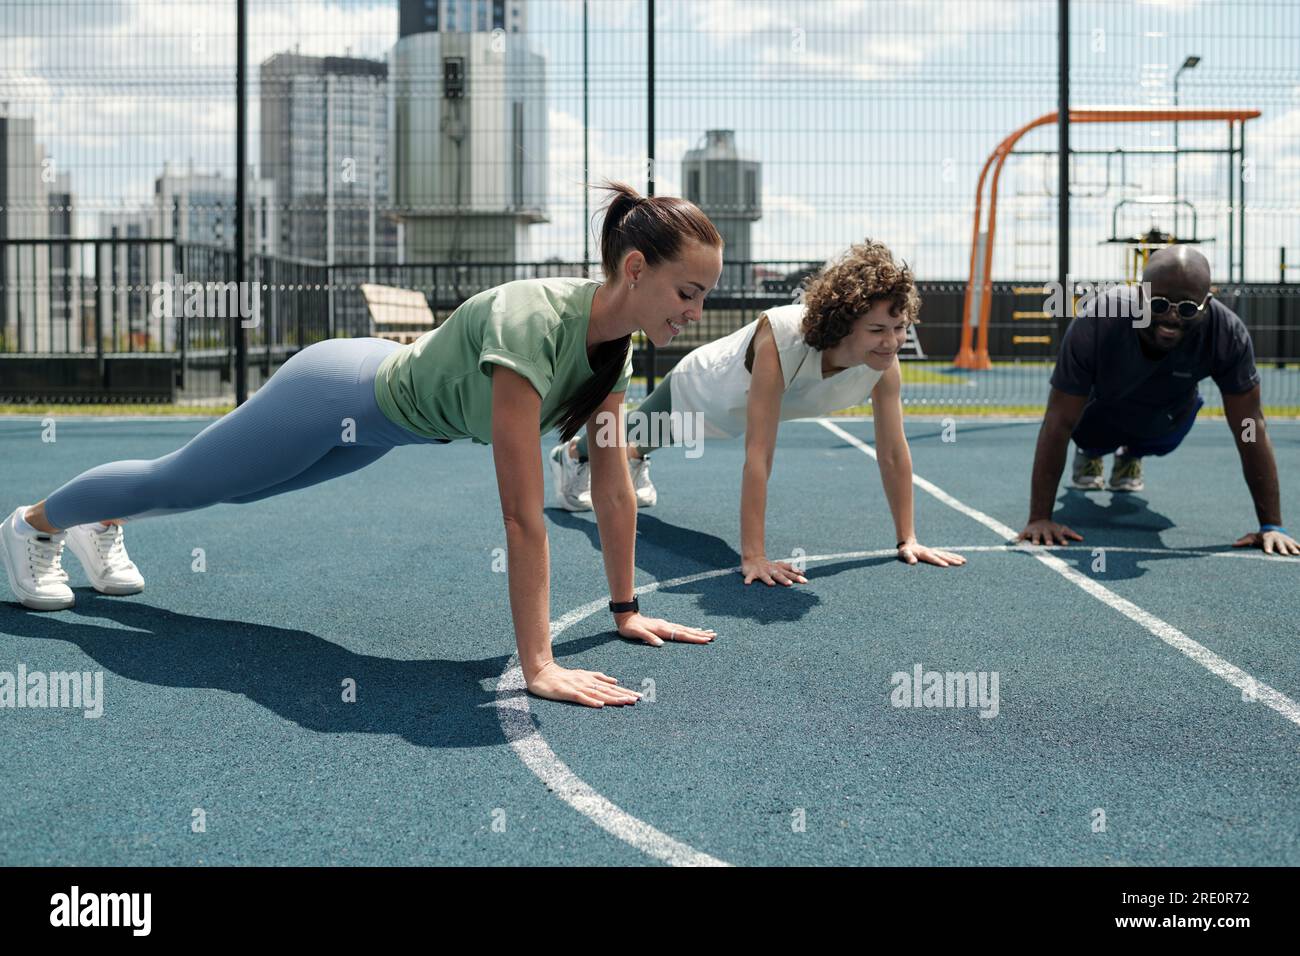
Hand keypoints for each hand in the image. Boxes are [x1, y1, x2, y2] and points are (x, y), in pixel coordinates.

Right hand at [525, 660, 642, 707]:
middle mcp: (587, 682)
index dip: (625, 691)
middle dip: (623, 695)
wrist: (542, 674)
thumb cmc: (563, 677)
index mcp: (591, 679)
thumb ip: (598, 677)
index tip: (639, 696)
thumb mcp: (583, 675)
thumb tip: (615, 681)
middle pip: (608, 691)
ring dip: (612, 698)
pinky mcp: (567, 692)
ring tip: (625, 702)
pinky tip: (600, 705)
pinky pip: (581, 698)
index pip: (612, 687)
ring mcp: (578, 687)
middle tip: (637, 700)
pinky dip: (591, 701)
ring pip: (598, 694)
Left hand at [616, 612, 716, 646]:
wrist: (626, 617)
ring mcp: (666, 625)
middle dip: (701, 635)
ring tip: (710, 633)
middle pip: (687, 631)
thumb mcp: (636, 633)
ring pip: (685, 629)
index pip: (681, 634)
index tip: (706, 639)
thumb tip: (661, 645)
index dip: (694, 638)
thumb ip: (648, 638)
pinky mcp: (664, 625)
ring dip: (698, 632)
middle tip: (714, 636)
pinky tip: (695, 630)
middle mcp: (666, 626)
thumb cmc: (630, 628)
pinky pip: (680, 628)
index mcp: (662, 629)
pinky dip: (690, 630)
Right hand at [741, 556, 807, 585]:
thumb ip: (790, 570)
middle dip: (784, 579)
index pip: (789, 570)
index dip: (795, 573)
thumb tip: (803, 573)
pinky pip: (750, 577)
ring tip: (772, 584)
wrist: (753, 559)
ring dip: (768, 580)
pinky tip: (748, 583)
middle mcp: (771, 570)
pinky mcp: (752, 573)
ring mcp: (761, 571)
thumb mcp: (780, 566)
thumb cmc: (770, 566)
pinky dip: (748, 580)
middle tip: (791, 584)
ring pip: (765, 576)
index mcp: (778, 568)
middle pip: (779, 575)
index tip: (804, 577)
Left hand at [897, 539, 966, 566]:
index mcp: (924, 554)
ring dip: (955, 558)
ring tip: (964, 561)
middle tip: (960, 564)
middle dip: (951, 560)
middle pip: (942, 556)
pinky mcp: (936, 553)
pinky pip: (946, 554)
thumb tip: (913, 562)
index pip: (933, 558)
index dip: (939, 562)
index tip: (946, 565)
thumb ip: (909, 557)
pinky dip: (954, 556)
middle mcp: (931, 552)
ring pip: (946, 555)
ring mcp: (934, 552)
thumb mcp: (904, 554)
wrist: (908, 544)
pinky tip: (960, 559)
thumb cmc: (905, 551)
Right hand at [1018, 519, 1082, 546]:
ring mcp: (1035, 531)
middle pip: (1047, 536)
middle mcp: (1044, 531)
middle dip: (1048, 539)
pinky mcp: (1027, 532)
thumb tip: (1082, 539)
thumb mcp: (1062, 529)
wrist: (1039, 519)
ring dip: (1034, 539)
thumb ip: (1071, 534)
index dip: (1062, 540)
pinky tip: (1015, 541)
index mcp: (1053, 531)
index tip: (1065, 544)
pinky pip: (1022, 535)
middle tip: (1049, 544)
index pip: (1059, 536)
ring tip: (1034, 544)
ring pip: (1035, 535)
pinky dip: (1019, 538)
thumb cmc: (1053, 528)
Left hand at [1233, 529, 1299, 555]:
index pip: (1267, 543)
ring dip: (1292, 549)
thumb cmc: (1260, 537)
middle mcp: (1277, 539)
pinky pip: (1297, 544)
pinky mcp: (1291, 541)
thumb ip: (1244, 541)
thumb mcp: (1251, 537)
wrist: (1271, 529)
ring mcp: (1285, 540)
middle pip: (1279, 544)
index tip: (1268, 553)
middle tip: (1283, 554)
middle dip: (1282, 549)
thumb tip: (1233, 544)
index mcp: (1267, 538)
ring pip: (1289, 544)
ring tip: (1296, 554)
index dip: (1267, 547)